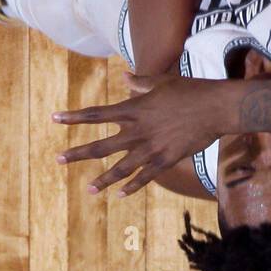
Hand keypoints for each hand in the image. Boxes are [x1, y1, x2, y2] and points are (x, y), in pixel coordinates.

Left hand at [53, 73, 221, 196]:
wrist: (216, 107)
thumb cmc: (190, 90)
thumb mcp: (162, 82)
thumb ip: (140, 82)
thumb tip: (125, 77)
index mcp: (134, 109)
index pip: (96, 114)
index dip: (74, 117)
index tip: (55, 118)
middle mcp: (138, 130)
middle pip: (101, 145)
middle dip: (78, 153)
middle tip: (59, 159)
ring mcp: (151, 147)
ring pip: (121, 167)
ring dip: (103, 179)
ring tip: (89, 188)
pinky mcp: (166, 159)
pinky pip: (145, 177)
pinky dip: (132, 186)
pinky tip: (121, 194)